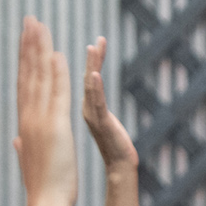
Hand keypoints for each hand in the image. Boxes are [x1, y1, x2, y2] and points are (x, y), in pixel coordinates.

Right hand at [11, 16, 75, 202]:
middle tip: (30, 20)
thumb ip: (23, 148)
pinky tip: (58, 54)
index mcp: (26, 124)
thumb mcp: (30, 162)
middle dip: (29, 45)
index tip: (25, 41)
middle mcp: (29, 118)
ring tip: (40, 25)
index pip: (24, 85)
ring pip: (40, 78)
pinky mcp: (56, 126)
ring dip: (40, 50)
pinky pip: (57, 94)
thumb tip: (16, 142)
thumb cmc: (41, 187)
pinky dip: (57, 73)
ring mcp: (41, 120)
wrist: (45, 204)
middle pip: (28, 74)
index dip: (24, 61)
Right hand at [82, 36, 136, 173]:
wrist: (120, 166)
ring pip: (91, 86)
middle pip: (87, 77)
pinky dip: (96, 87)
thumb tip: (93, 96)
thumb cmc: (113, 145)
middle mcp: (86, 108)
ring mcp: (93, 116)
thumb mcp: (104, 119)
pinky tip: (95, 74)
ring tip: (93, 48)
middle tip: (95, 40)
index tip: (94, 42)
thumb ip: (97, 105)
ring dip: (93, 66)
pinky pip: (98, 102)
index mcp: (87, 106)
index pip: (86, 77)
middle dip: (92, 58)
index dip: (90, 60)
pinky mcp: (102, 122)